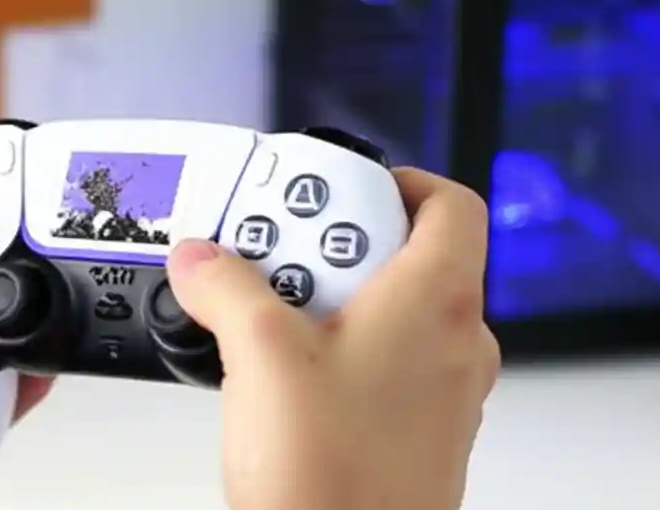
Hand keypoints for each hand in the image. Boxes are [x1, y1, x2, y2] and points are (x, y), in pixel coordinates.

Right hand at [166, 167, 499, 509]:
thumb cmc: (332, 479)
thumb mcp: (259, 354)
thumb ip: (226, 287)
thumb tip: (203, 258)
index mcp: (437, 302)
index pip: (450, 203)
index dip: (396, 181)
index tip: (334, 188)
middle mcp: (456, 343)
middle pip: (405, 253)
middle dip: (332, 245)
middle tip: (274, 254)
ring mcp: (443, 392)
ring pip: (390, 310)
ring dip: (327, 298)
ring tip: (263, 311)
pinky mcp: (418, 431)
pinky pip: (385, 361)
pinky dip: (337, 347)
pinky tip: (279, 370)